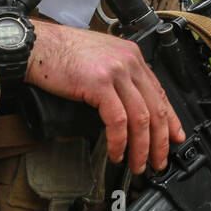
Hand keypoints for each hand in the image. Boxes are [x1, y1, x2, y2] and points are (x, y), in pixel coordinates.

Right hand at [24, 21, 184, 173]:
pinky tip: (117, 153)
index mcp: (132, 56)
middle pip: (156, 108)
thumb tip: (127, 108)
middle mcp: (129, 62)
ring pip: (141, 118)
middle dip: (160, 141)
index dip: (171, 119)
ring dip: (142, 147)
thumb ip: (118, 79)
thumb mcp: (100, 60)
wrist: (35, 46)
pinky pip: (118, 120)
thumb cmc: (61, 55)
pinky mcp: (99, 84)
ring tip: (138, 164)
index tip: (175, 137)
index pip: (160, 92)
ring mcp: (116, 72)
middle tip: (158, 161)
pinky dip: (119, 142)